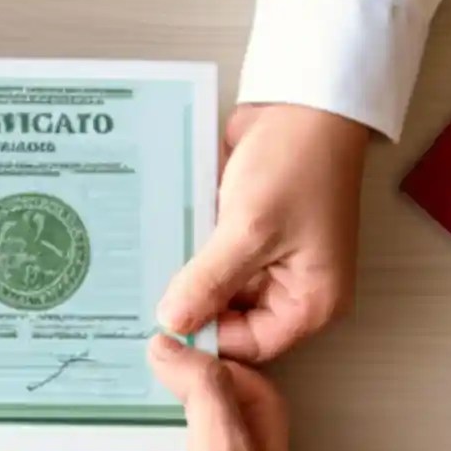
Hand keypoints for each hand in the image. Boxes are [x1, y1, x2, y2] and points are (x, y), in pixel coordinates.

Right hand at [115, 334, 288, 450]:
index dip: (181, 339)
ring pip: (147, 404)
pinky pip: (126, 437)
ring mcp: (184, 443)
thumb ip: (200, 388)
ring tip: (98, 383)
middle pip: (176, 376)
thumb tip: (164, 344)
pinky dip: (115, 438)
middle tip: (112, 345)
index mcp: (249, 404)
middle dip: (147, 368)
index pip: (211, 354)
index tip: (147, 320)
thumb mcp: (224, 442)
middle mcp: (217, 419)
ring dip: (124, 401)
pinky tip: (112, 442)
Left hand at [158, 104, 369, 361]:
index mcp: (311, 301)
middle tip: (141, 307)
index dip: (207, 341)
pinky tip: (154, 252)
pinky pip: (212, 260)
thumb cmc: (296, 163)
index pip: (250, 345)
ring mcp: (269, 262)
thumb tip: (172, 322)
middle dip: (192, 310)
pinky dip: (188, 256)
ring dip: (185, 282)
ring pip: (216, 290)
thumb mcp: (248, 229)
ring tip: (139, 283)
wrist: (300, 104)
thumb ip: (209, 281)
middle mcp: (293, 289)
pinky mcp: (247, 237)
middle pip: (231, 321)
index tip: (160, 330)